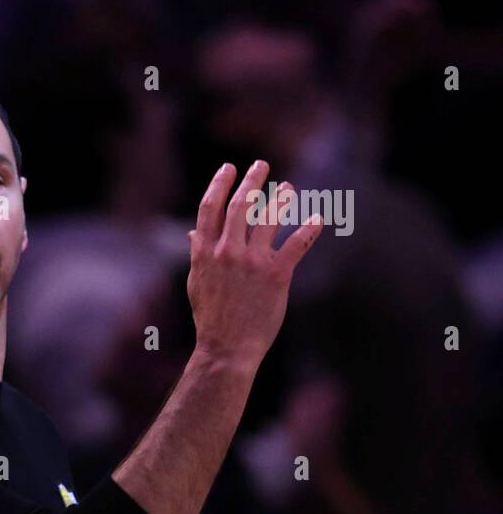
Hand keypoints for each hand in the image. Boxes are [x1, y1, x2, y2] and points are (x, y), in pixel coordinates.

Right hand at [186, 160, 322, 366]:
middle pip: (240, 205)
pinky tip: (319, 217)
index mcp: (205, 252)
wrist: (227, 347)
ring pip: (268, 218)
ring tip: (288, 188)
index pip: (210, 208)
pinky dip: (310, 229)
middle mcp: (227, 252)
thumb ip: (197, 254)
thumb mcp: (197, 282)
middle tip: (261, 165)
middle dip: (252, 181)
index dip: (219, 184)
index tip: (229, 168)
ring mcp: (252, 262)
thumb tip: (193, 232)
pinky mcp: (276, 275)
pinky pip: (297, 244)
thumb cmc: (211, 317)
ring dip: (280, 198)